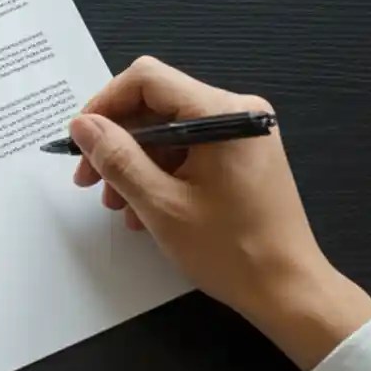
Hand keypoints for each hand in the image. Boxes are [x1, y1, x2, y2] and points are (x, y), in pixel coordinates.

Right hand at [71, 56, 370, 370]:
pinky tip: (144, 209)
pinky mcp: (243, 155)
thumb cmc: (230, 250)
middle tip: (87, 179)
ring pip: (169, 130)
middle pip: (157, 105)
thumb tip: (81, 125)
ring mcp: (243, 133)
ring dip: (135, 163)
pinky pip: (189, 148)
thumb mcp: (160, 204)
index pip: (147, 79)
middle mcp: (237, 111)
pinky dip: (161, 172)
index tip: (81, 140)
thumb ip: (116, 158)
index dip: (105, 103)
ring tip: (116, 205)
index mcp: (222, 113)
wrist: (289, 291)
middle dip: (117, 141)